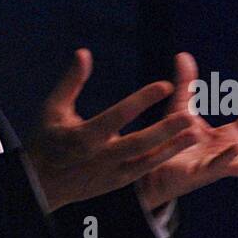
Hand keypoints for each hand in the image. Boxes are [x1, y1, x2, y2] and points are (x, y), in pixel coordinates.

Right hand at [26, 49, 195, 211]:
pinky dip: (165, 157)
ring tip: (195, 132)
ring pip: (147, 160)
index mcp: (83, 137)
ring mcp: (111, 173)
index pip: (118, 116)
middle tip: (190, 116)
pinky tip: (183, 144)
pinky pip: (146, 169)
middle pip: (138, 143)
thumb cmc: (47, 139)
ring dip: (172, 147)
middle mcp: (101, 157)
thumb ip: (71, 81)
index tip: (165, 85)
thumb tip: (84, 52)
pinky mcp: (119, 182)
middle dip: (165, 131)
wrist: (42, 185)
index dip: (142, 100)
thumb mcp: (53, 108)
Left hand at [136, 52, 237, 210]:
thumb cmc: (170, 141)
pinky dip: (229, 158)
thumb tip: (183, 54)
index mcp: (230, 137)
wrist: (149, 167)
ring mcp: (219, 165)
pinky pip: (219, 167)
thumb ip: (186, 84)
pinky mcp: (201, 173)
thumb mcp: (181, 108)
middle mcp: (230, 153)